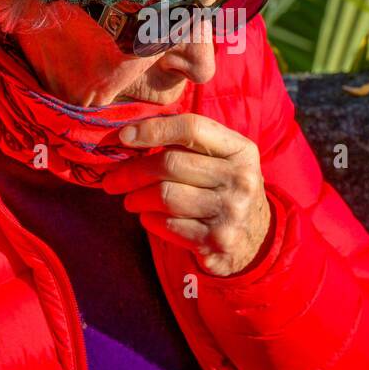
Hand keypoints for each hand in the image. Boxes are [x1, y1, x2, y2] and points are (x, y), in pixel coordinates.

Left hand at [101, 113, 272, 276]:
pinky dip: (149, 220)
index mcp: (241, 151)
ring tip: (131, 200)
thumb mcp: (222, 160)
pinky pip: (168, 226)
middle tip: (112, 179)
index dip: (153, 128)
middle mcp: (241, 179)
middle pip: (170, 164)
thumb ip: (188, 143)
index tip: (124, 136)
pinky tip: (149, 217)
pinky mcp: (217, 242)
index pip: (192, 127)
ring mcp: (231, 212)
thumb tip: (129, 136)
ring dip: (137, 198)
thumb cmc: (225, 190)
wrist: (256, 239)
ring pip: (165, 197)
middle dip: (132, 171)